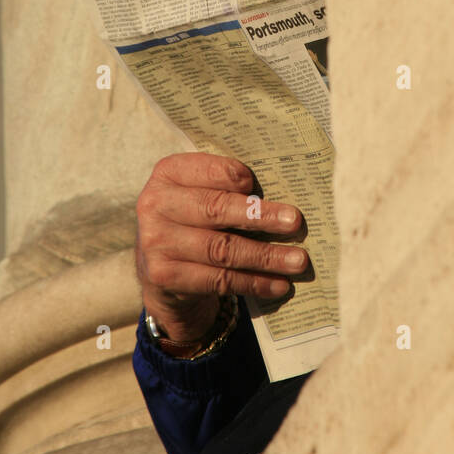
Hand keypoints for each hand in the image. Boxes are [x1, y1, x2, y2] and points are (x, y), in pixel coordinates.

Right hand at [135, 153, 307, 346]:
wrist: (162, 269)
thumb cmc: (195, 219)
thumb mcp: (201, 193)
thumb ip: (228, 186)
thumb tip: (282, 194)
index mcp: (167, 173)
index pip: (205, 170)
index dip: (232, 175)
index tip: (259, 183)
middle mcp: (155, 205)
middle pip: (215, 209)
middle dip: (260, 216)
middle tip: (295, 222)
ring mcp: (156, 243)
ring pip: (221, 249)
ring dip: (265, 256)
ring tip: (298, 260)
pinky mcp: (164, 277)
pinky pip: (218, 280)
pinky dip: (253, 282)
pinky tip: (279, 284)